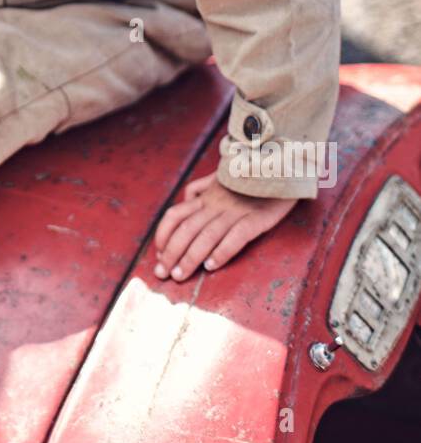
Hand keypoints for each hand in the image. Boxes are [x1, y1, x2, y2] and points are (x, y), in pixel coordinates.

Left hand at [153, 170, 296, 281]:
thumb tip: (184, 200)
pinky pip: (236, 236)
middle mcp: (217, 204)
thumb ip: (201, 188)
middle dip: (171, 253)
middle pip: (187, 229)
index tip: (159, 253)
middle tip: (162, 273)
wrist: (283, 167)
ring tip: (180, 275)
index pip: (176, 214)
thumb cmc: (250, 177)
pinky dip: (222, 251)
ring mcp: (237, 211)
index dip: (163, 234)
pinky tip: (211, 266)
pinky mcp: (257, 219)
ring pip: (207, 235)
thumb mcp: (220, 177)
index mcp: (207, 196)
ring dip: (190, 257)